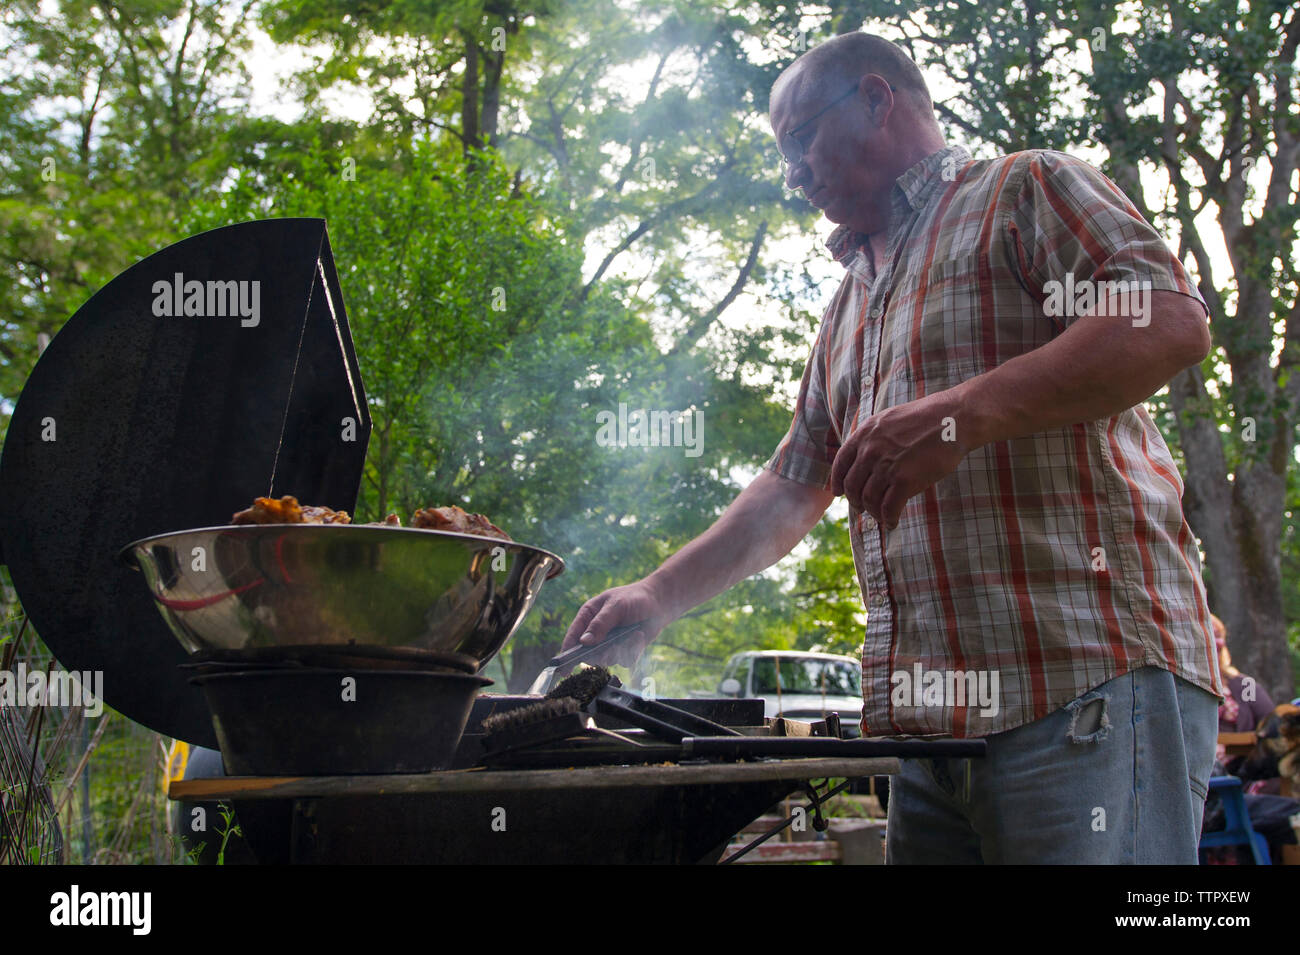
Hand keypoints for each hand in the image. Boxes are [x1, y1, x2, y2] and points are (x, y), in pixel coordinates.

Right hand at [561, 579, 670, 667]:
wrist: (659, 603)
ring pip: (608, 659)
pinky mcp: (624, 650)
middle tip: (613, 645)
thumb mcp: (616, 606)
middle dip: (602, 652)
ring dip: (621, 649)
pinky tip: (639, 637)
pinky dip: (633, 651)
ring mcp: (610, 642)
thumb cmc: (635, 598)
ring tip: (633, 634)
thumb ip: (600, 624)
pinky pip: (624, 660)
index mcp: (588, 616)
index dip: (567, 653)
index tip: (564, 669)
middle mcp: (596, 632)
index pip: (573, 637)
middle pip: (589, 654)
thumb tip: (584, 642)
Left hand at [830, 390, 972, 528]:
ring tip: (879, 516)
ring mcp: (887, 466)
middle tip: (862, 508)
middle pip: (852, 486)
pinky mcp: (905, 480)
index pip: (840, 464)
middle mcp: (870, 451)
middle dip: (855, 501)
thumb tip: (864, 461)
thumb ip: (873, 439)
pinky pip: (888, 508)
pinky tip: (892, 522)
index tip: (839, 493)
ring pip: (868, 500)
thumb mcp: (889, 421)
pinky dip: (888, 519)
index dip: (838, 482)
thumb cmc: (926, 419)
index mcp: (864, 434)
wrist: (953, 419)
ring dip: (873, 512)